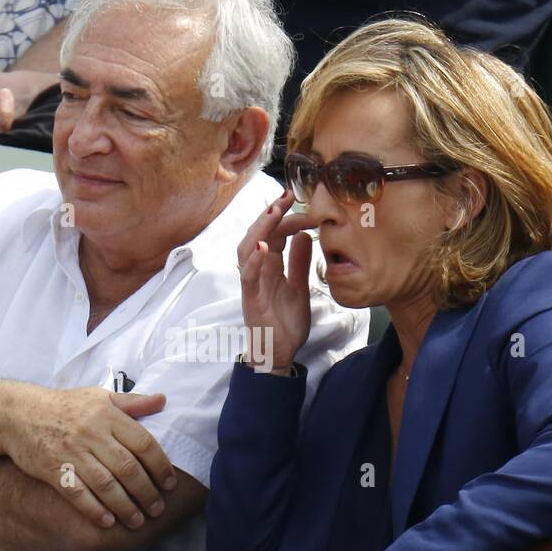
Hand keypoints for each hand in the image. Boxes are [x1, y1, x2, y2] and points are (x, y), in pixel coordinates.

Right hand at [4, 385, 177, 528]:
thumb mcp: (99, 397)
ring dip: (124, 506)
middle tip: (157, 509)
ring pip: (105, 484)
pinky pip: (76, 493)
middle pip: (127, 468)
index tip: (170, 484)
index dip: (161, 466)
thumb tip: (163, 400)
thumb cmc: (66, 406)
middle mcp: (92, 433)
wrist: (19, 413)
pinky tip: (107, 522)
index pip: (144, 443)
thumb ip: (132, 402)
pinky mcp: (52, 468)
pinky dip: (93, 509)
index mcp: (108, 415)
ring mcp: (71, 452)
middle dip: (146, 493)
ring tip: (137, 521)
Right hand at [237, 189, 316, 372]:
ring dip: (260, 229)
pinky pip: (248, 277)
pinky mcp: (251, 300)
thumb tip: (304, 236)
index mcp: (270, 268)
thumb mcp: (299, 288)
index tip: (303, 204)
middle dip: (271, 214)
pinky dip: (253, 261)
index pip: (275, 234)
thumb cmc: (285, 323)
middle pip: (258, 235)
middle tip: (286, 195)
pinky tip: (264, 247)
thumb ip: (299, 263)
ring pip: (247, 249)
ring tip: (273, 211)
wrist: (278, 355)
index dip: (286, 217)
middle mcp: (257, 272)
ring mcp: (252, 285)